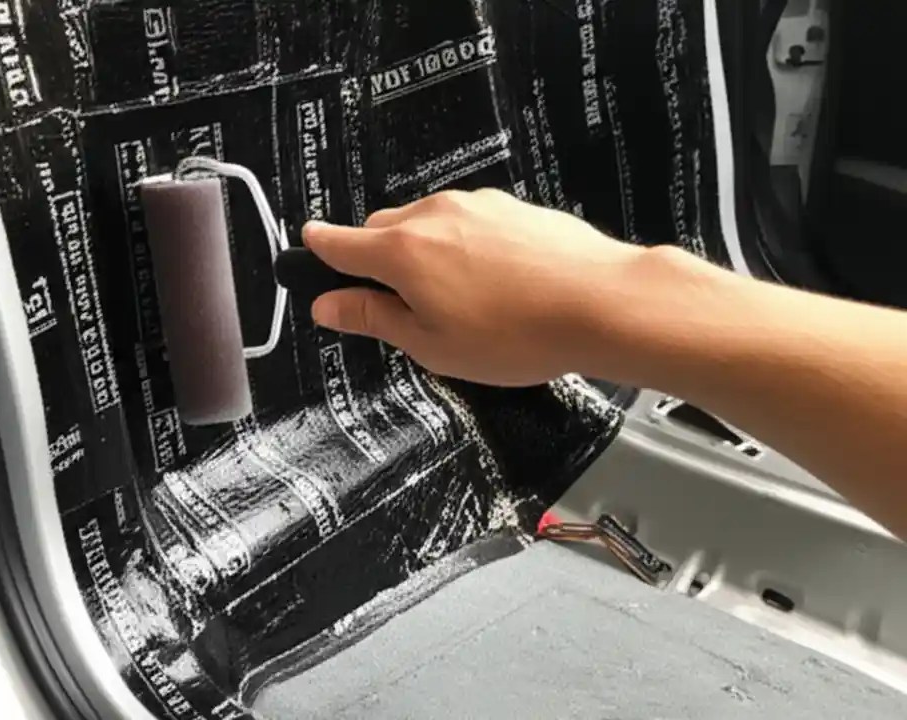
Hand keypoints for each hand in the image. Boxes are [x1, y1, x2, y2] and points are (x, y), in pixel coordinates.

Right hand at [303, 189, 644, 386]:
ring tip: (459, 302)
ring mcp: (476, 204)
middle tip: (399, 306)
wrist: (602, 302)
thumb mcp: (431, 345)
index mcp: (401, 252)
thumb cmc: (515, 334)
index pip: (338, 242)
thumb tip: (326, 306)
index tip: (309, 253)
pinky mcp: (513, 205)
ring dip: (424, 253)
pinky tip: (495, 284)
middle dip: (377, 260)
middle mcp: (432, 215)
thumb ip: (373, 319)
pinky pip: (468, 222)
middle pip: (380, 229)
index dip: (317, 251)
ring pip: (426, 223)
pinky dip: (465, 246)